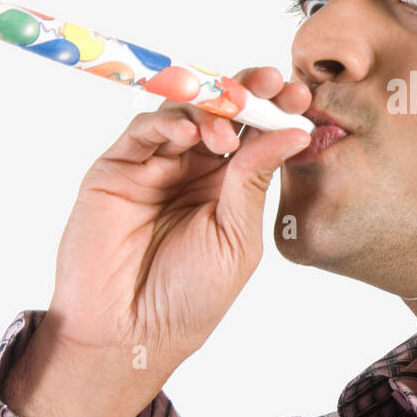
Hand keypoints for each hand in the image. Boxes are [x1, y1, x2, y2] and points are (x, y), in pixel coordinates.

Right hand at [44, 66, 311, 374]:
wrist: (130, 334)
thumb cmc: (188, 298)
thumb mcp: (236, 238)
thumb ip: (255, 181)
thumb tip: (295, 132)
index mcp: (229, 184)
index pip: (256, 132)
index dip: (276, 109)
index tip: (300, 96)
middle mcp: (193, 167)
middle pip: (221, 111)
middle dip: (247, 90)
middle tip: (270, 82)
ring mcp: (154, 164)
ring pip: (183, 112)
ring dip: (210, 107)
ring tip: (229, 124)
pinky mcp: (116, 168)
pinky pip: (142, 130)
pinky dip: (166, 122)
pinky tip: (187, 133)